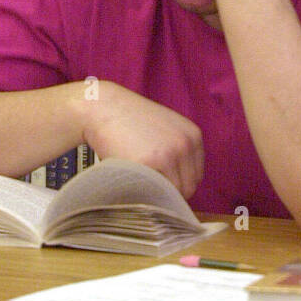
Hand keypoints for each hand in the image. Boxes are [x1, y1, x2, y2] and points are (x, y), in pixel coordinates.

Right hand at [82, 81, 203, 199]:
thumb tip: (182, 186)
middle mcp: (186, 143)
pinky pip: (154, 191)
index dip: (179, 183)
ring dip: (158, 192)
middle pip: (188, 187)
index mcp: (193, 135)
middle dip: (170, 191)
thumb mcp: (165, 129)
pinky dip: (144, 190)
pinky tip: (132, 176)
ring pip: (173, 193)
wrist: (104, 107)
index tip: (162, 182)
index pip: (196, 175)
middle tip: (149, 185)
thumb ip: (178, 151)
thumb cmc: (130, 120)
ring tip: (140, 178)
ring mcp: (170, 153)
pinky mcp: (151, 162)